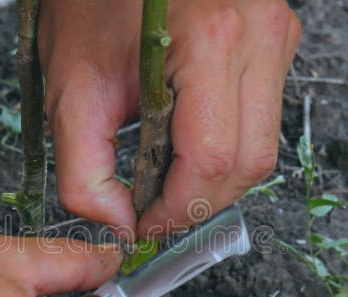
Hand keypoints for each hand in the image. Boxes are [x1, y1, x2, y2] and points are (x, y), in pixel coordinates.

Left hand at [39, 0, 299, 236]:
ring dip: (216, 178)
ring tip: (170, 177)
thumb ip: (84, 172)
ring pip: (263, 147)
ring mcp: (275, 37)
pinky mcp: (276, 40)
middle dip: (201, 202)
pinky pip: (262, 119)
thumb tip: (117, 222)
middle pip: (250, 162)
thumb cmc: (92, 0)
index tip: (147, 223)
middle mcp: (257, 37)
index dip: (179, 207)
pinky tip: (189, 142)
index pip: (212, 159)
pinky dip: (226, 146)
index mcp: (209, 41)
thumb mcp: (71, 88)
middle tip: (158, 212)